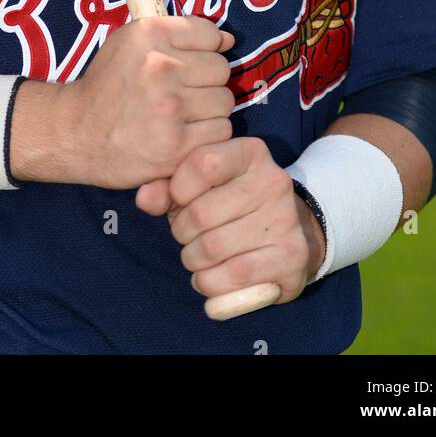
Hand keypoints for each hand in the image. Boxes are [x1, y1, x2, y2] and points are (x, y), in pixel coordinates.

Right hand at [11, 16, 234, 186]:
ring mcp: (169, 107)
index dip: (205, 51)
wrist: (74, 133)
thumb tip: (229, 40)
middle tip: (183, 94)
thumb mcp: (130, 42)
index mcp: (149, 34)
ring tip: (182, 116)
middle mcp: (160, 66)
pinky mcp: (176, 145)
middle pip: (221, 70)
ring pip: (225, 101)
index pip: (211, 34)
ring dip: (210, 111)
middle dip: (207, 82)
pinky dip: (207, 136)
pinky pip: (220, 132)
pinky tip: (184, 135)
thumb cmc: (107, 86)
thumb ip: (178, 35)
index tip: (188, 65)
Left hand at [136, 137, 326, 304]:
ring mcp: (285, 219)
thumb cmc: (231, 205)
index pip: (202, 162)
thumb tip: (144, 198)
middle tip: (187, 236)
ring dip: (192, 260)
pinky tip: (210, 277)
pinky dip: (209, 283)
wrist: (290, 235)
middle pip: (201, 212)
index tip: (180, 201)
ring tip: (197, 256)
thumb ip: (167, 188)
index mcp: (250, 152)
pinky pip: (233, 275)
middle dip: (181, 232)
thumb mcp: (199, 187)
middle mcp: (273, 181)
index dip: (178, 189)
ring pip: (212, 248)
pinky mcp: (291, 256)